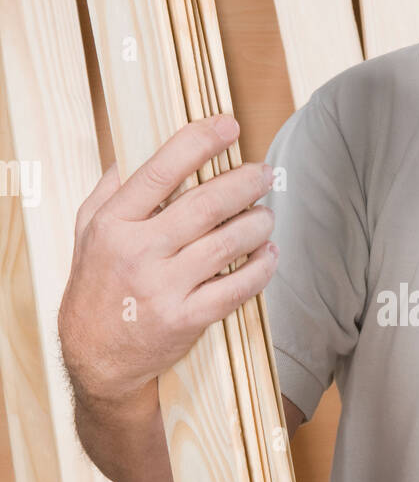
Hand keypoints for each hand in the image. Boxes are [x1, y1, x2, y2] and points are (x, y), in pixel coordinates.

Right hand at [58, 115, 277, 402]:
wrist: (95, 356)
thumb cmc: (95, 287)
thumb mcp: (86, 234)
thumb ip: (107, 192)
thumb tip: (132, 154)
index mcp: (113, 223)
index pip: (160, 172)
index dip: (199, 143)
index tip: (228, 125)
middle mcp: (138, 252)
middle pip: (205, 205)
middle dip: (244, 183)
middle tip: (264, 173)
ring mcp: (163, 288)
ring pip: (226, 245)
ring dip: (257, 224)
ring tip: (266, 215)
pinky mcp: (186, 319)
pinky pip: (236, 288)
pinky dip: (260, 268)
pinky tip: (269, 254)